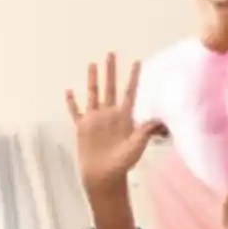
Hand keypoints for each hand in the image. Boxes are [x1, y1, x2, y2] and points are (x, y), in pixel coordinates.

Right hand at [66, 53, 162, 190]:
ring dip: (93, 80)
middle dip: (111, 70)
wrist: (104, 176)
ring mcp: (96, 120)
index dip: (133, 77)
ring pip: (94, 94)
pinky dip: (72, 102)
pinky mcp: (83, 127)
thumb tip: (159, 120)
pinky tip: (69, 91)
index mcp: (124, 117)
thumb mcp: (137, 146)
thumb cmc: (123, 163)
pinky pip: (76, 111)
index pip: (129, 92)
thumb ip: (145, 131)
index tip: (137, 61)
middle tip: (111, 53)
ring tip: (92, 64)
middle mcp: (110, 114)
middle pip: (110, 87)